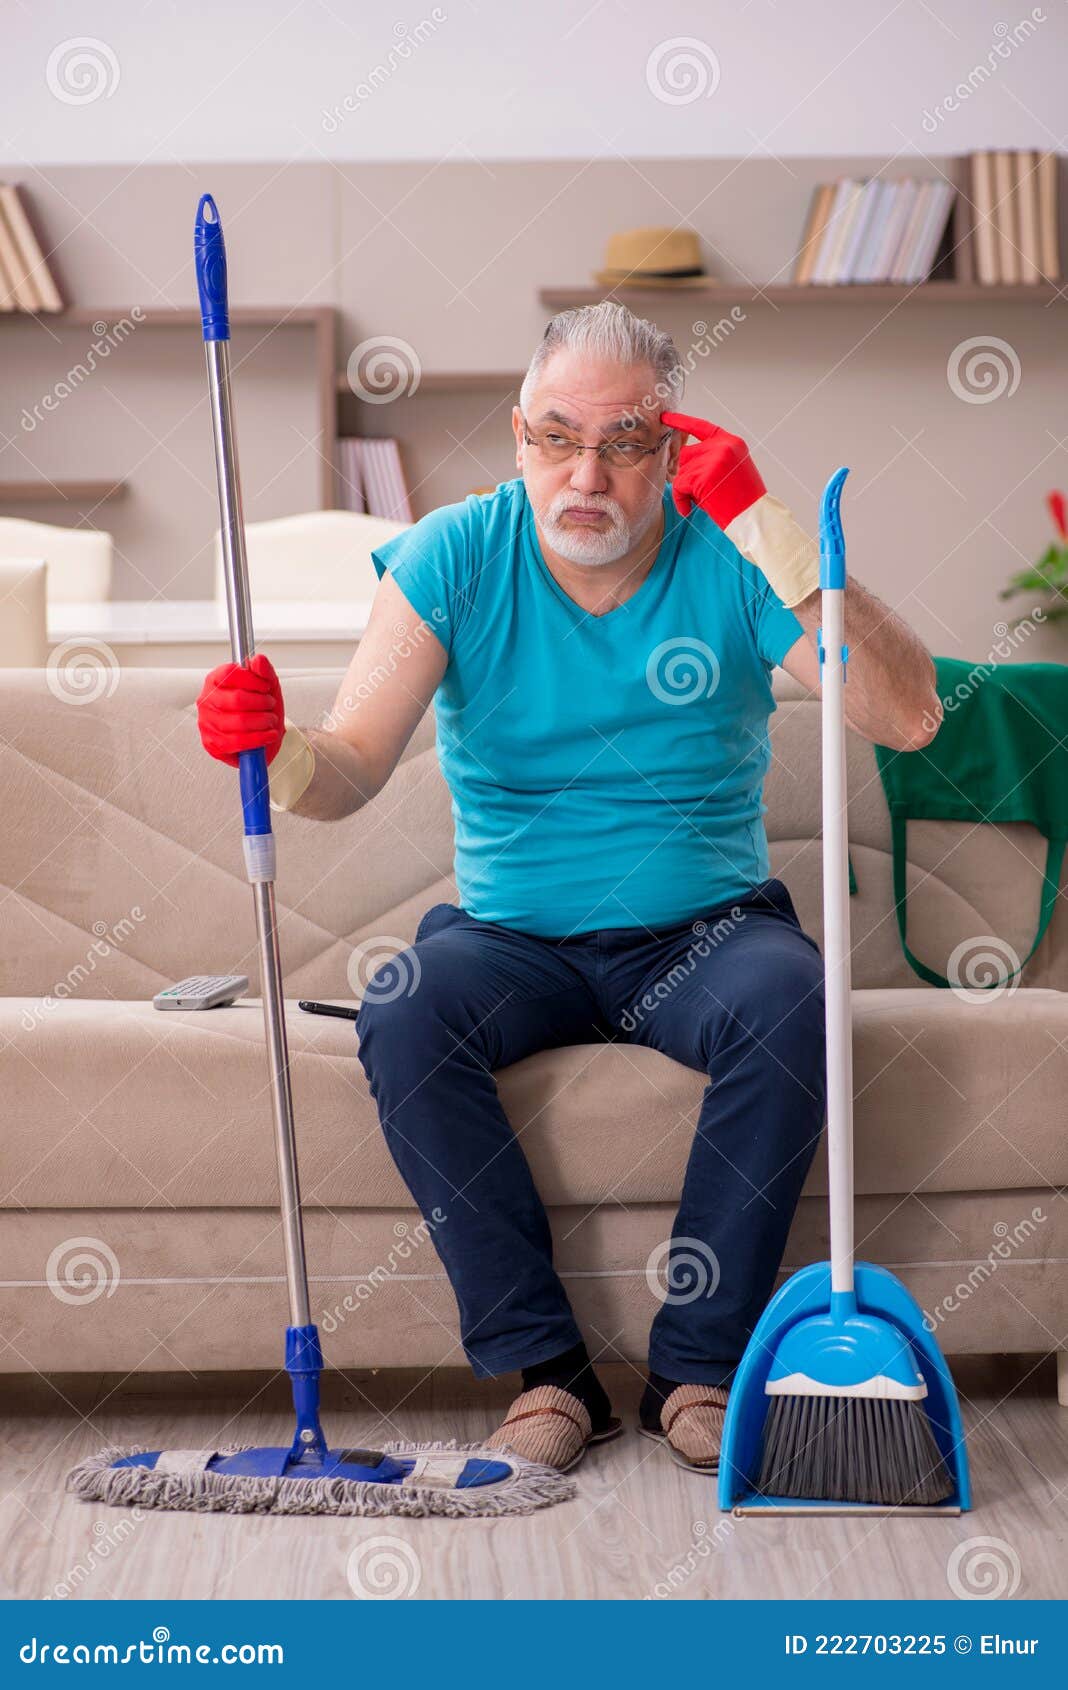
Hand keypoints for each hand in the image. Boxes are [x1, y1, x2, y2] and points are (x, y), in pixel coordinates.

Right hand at [196, 652, 284, 767]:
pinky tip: (268, 734)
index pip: (230, 673)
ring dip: (263, 722)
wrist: (260, 738)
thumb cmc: (259, 709)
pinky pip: (237, 742)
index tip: (265, 686)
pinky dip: (258, 739)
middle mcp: (207, 700)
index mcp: (216, 680)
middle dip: (261, 703)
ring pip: (239, 722)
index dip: (252, 680)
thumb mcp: (267, 686)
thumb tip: (258, 660)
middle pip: (237, 699)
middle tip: (270, 705)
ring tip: (271, 721)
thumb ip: (264, 671)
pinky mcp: (212, 743)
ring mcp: (207, 722)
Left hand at [661, 411, 765, 529]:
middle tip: (699, 494)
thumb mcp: (732, 469)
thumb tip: (683, 458)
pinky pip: (679, 486)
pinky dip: (680, 500)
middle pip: (686, 454)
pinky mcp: (703, 476)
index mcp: (732, 442)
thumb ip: (713, 458)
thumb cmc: (743, 500)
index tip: (666, 417)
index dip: (682, 422)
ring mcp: (713, 459)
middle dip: (687, 475)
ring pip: (681, 472)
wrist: (754, 517)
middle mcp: (723, 446)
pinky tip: (689, 510)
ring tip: (702, 502)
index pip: (702, 427)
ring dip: (685, 490)